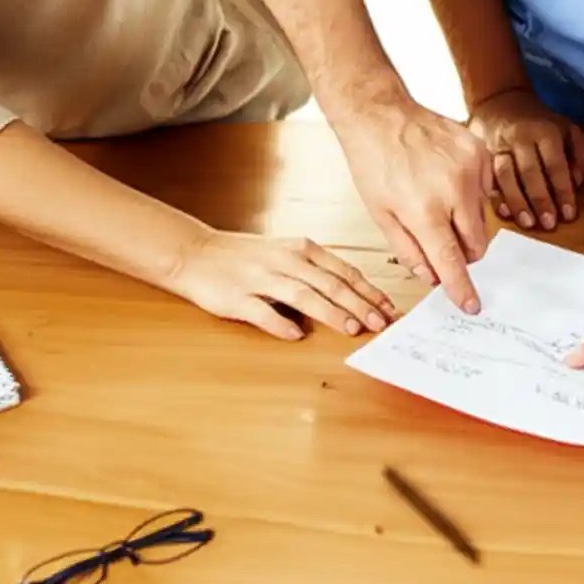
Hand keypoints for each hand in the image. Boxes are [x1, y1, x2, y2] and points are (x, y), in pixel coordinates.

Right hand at [167, 231, 395, 339]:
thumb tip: (354, 293)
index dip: (368, 290)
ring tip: (352, 328)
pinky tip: (297, 335)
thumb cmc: (247, 256)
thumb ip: (318, 270)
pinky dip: (280, 323)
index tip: (388, 307)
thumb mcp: (288, 251)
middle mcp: (285, 261)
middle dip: (359, 304)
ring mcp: (260, 278)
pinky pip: (262, 311)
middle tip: (380, 323)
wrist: (195, 253)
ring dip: (330, 313)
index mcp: (301, 249)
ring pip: (302, 295)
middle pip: (330, 284)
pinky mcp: (236, 297)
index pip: (343, 270)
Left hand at [335, 100, 491, 313]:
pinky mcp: (481, 152)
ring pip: (482, 218)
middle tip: (445, 242)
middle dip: (464, 253)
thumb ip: (410, 249)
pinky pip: (486, 190)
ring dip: (465, 221)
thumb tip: (433, 277)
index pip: (451, 260)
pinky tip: (447, 180)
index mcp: (423, 209)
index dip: (462, 287)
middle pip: (476, 243)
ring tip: (437, 199)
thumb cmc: (374, 164)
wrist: (381, 115)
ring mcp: (472, 168)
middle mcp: (453, 189)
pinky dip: (471, 195)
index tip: (471, 305)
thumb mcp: (381, 214)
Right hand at [469, 89, 583, 229]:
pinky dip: (495, 196)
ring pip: (505, 175)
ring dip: (517, 202)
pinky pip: (487, 177)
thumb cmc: (540, 122)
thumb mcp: (567, 129)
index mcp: (545, 132)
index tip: (569, 214)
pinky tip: (504, 212)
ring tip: (528, 223)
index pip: (555, 165)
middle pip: (530, 172)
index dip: (562, 191)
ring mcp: (498, 145)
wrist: (501, 100)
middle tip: (549, 224)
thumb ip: (579, 154)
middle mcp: (520, 138)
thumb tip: (576, 183)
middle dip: (540, 200)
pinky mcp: (481, 152)